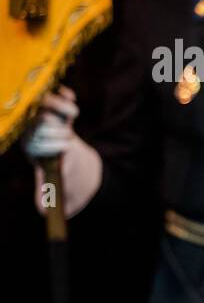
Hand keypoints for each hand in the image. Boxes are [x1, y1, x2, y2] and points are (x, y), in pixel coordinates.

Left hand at [23, 86, 102, 216]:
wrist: (73, 169)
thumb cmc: (62, 182)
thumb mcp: (56, 191)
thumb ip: (50, 196)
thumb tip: (41, 209)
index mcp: (31, 150)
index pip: (34, 140)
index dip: (50, 143)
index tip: (66, 149)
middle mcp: (35, 134)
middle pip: (37, 120)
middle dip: (54, 127)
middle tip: (68, 136)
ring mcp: (47, 123)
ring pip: (46, 106)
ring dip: (58, 105)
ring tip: (73, 112)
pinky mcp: (61, 116)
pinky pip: (59, 101)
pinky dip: (64, 96)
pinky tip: (68, 93)